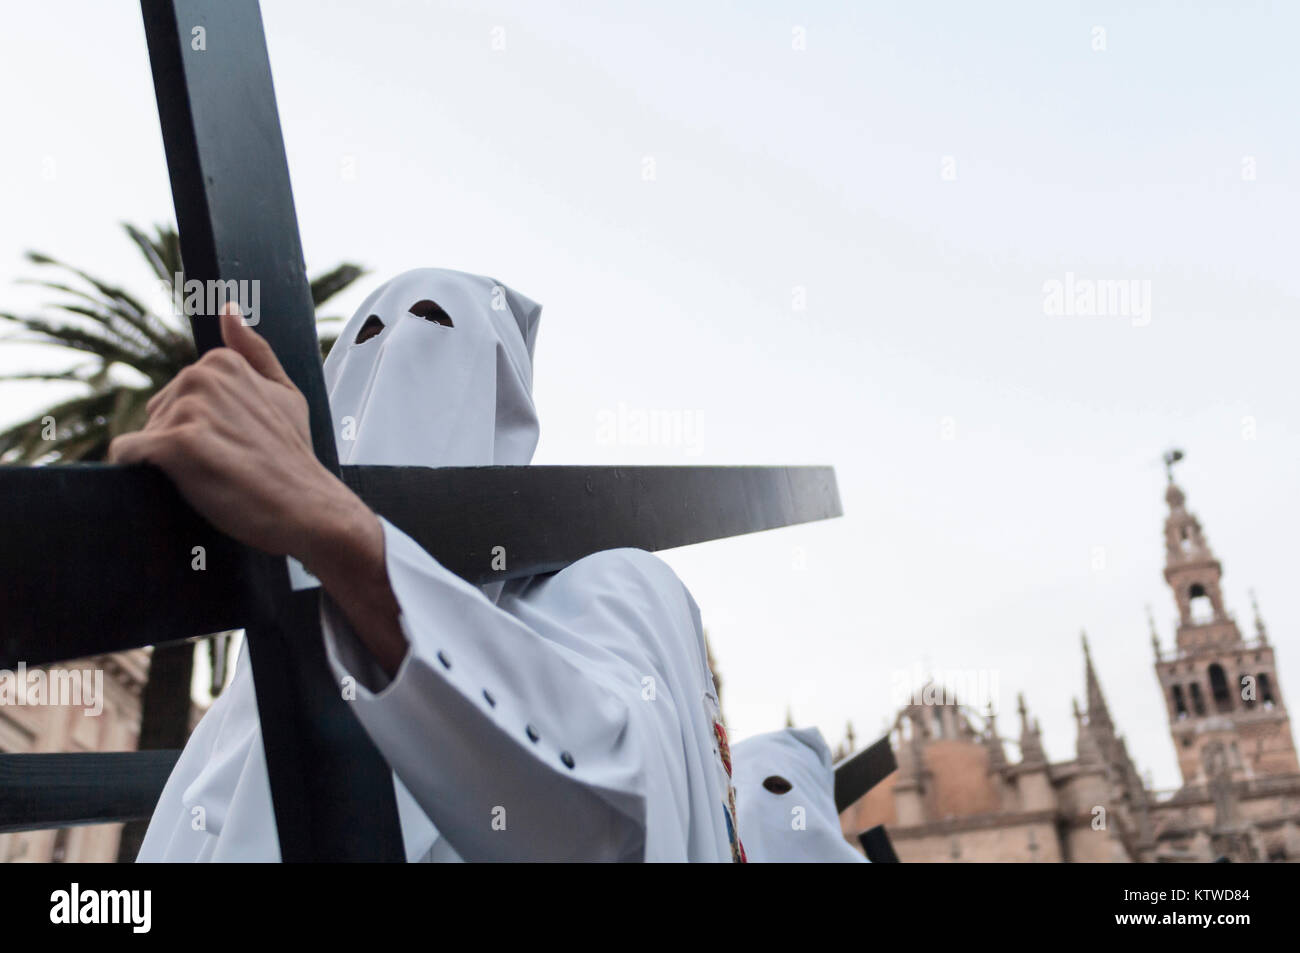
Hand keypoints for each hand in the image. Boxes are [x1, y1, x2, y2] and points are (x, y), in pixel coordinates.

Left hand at [108, 303, 364, 565]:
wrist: (308, 507)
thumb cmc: (293, 457)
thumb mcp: (285, 395)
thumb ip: (254, 351)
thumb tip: (229, 310)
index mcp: (221, 362)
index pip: (176, 398)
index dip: (197, 430)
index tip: (232, 446)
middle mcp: (201, 377)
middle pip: (155, 416)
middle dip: (178, 445)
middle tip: (225, 464)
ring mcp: (189, 409)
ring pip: (145, 438)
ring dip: (169, 464)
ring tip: (214, 475)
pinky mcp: (176, 444)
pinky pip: (127, 454)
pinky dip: (141, 473)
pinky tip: (181, 482)